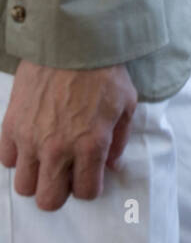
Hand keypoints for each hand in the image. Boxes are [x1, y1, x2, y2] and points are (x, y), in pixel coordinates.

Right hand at [0, 60, 138, 209]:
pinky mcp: (11, 125)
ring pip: (24, 186)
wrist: (71, 41)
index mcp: (90, 145)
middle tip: (66, 173)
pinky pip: (7, 160)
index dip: (90, 187)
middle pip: (49, 200)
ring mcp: (30, 139)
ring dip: (37, 177)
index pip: (85, 192)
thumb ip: (119, 140)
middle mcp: (58, 149)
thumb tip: (110, 165)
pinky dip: (18, 157)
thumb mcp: (126, 104)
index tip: (90, 175)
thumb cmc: (103, 70)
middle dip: (60, 192)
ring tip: (46, 159)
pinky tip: (30, 143)